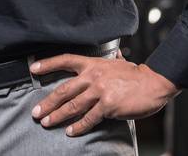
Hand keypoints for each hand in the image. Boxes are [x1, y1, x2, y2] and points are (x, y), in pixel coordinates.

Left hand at [29, 50, 181, 136]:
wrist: (154, 83)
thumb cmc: (136, 75)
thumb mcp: (117, 62)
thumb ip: (106, 62)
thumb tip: (109, 56)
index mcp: (93, 64)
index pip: (65, 60)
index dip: (48, 64)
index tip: (33, 69)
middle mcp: (93, 76)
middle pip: (64, 90)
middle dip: (48, 102)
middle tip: (37, 112)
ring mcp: (100, 91)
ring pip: (73, 106)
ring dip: (58, 116)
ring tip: (47, 122)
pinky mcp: (108, 106)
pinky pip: (89, 118)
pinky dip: (78, 126)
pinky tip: (71, 131)